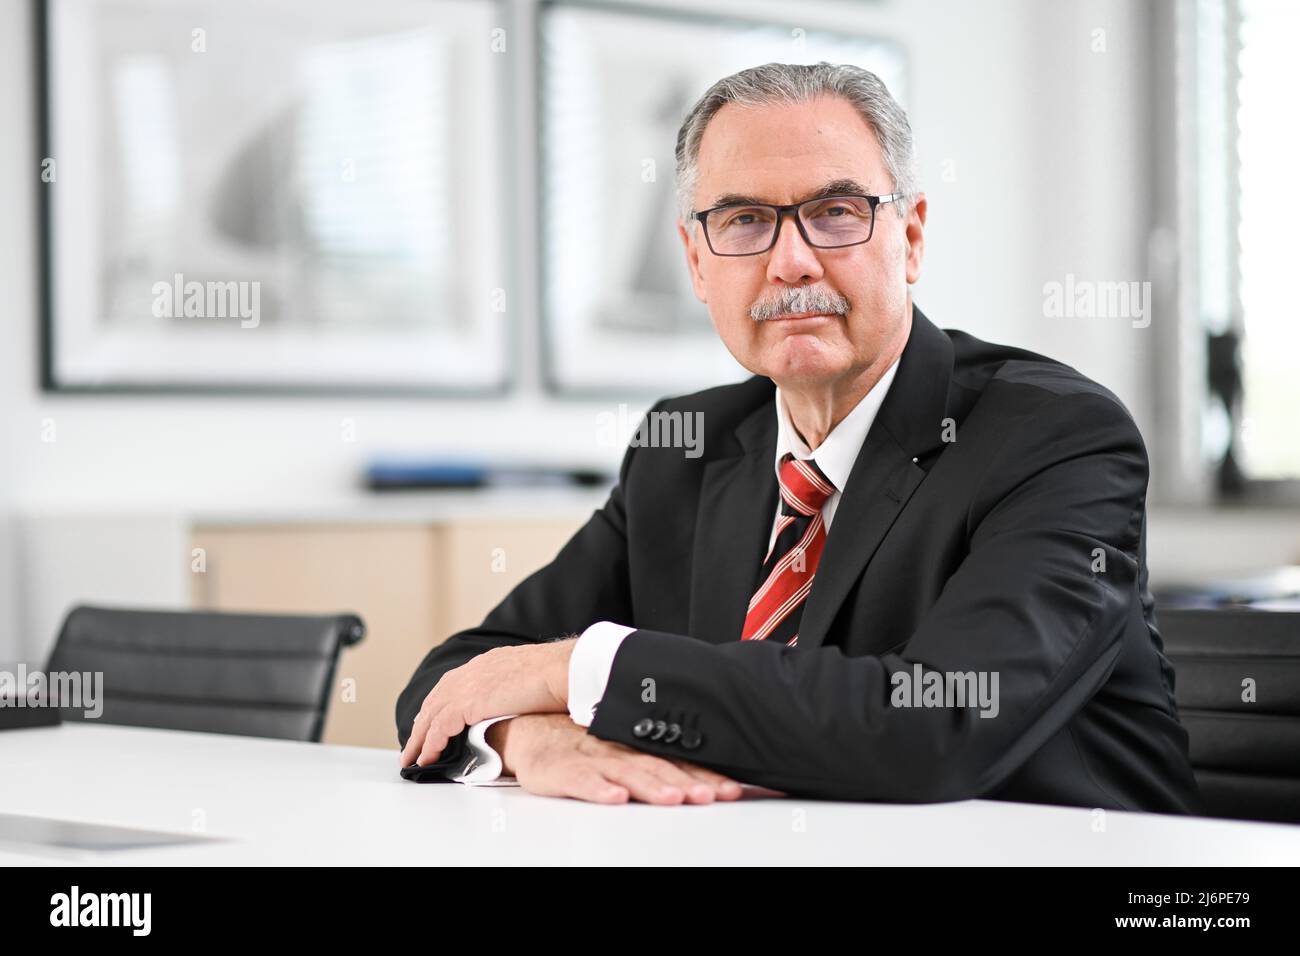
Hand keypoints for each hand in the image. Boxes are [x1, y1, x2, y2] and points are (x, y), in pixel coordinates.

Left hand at [399, 641, 575, 768]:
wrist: (564, 669)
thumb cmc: (561, 675)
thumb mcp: (533, 678)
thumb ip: (518, 689)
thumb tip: (521, 704)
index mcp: (489, 662)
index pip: (453, 684)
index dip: (439, 703)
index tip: (430, 719)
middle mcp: (474, 670)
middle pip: (436, 699)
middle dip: (422, 723)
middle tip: (413, 743)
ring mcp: (469, 684)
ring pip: (432, 715)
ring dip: (420, 739)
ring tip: (412, 759)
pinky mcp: (468, 703)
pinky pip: (440, 728)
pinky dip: (431, 744)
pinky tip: (428, 758)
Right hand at [500, 713, 778, 804]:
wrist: (528, 729)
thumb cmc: (579, 742)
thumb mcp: (620, 747)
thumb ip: (656, 759)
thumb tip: (704, 778)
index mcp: (636, 745)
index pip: (677, 761)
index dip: (704, 775)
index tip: (730, 789)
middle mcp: (618, 749)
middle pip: (657, 766)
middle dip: (686, 782)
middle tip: (709, 796)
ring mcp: (589, 758)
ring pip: (624, 771)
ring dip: (650, 785)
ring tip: (672, 797)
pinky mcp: (560, 769)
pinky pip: (580, 780)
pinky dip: (597, 788)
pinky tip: (614, 797)